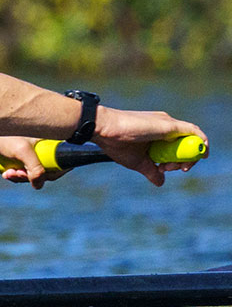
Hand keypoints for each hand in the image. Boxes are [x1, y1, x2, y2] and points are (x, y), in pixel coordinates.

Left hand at [0, 136, 59, 188]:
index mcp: (51, 137)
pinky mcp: (23, 153)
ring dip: (22, 177)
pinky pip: (25, 169)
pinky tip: (6, 173)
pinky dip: (17, 174)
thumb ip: (36, 168)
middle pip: (49, 168)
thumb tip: (38, 185)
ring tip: (8, 174)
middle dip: (32, 176)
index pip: (63, 159)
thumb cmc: (0, 135)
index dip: (53, 172)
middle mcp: (45, 142)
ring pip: (36, 171)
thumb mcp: (21, 151)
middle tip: (16, 174)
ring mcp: (34, 148)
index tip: (37, 177)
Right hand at [93, 108, 208, 186]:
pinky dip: (201, 142)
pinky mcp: (170, 125)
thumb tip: (161, 182)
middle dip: (184, 160)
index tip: (166, 169)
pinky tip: (202, 154)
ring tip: (173, 166)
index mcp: (157, 133)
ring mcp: (168, 123)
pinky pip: (194, 132)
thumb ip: (151, 171)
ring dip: (188, 156)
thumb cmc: (116, 143)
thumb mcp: (137, 162)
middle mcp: (165, 125)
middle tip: (171, 169)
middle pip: (185, 143)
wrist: (104, 128)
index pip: (176, 146)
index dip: (177, 159)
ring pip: (191, 139)